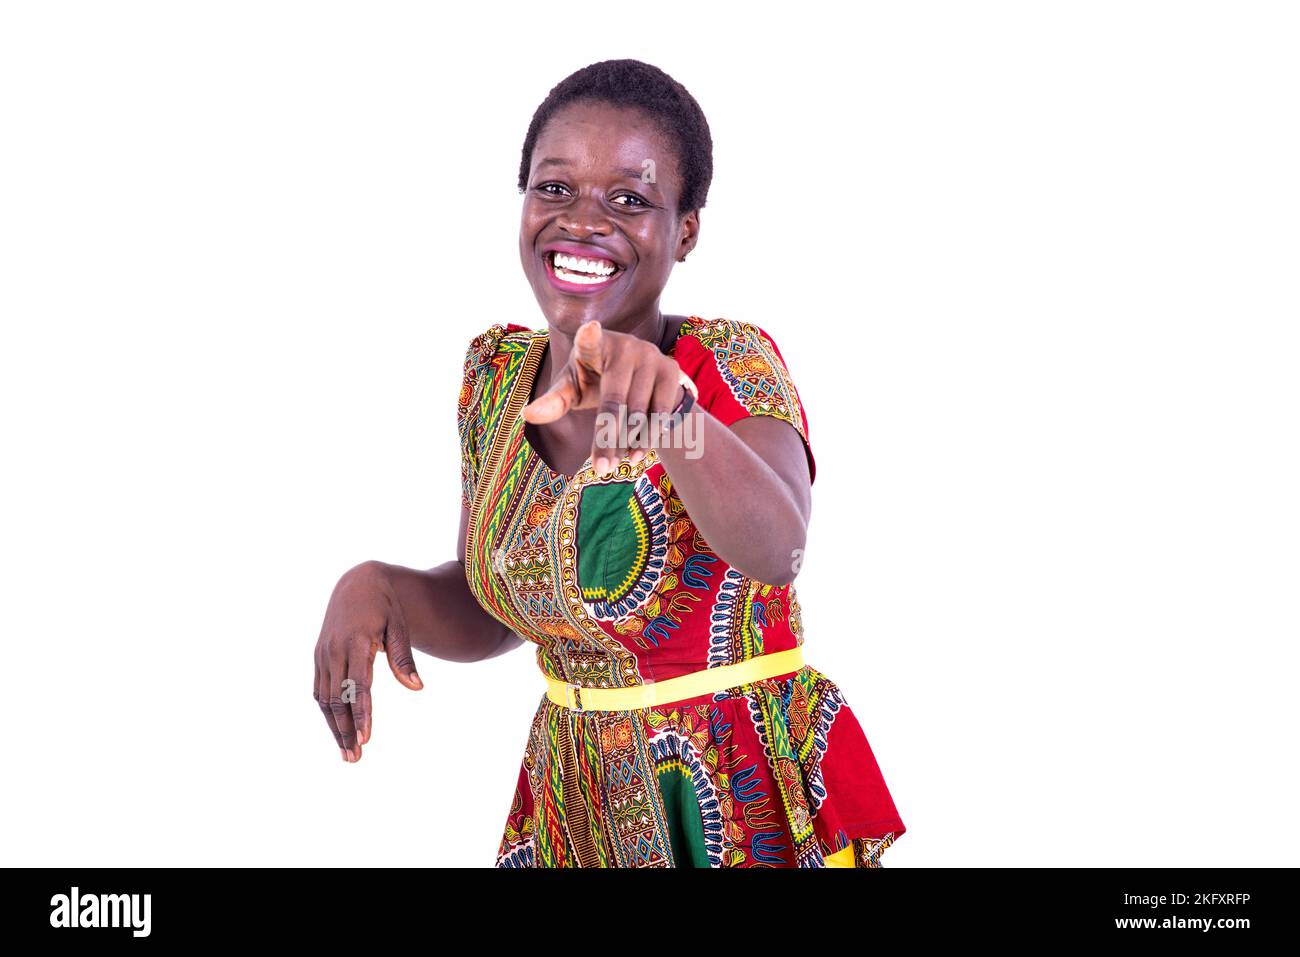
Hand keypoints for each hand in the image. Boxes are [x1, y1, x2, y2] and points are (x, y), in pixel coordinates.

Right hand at [313, 560, 422, 762]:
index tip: (367, 738)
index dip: (362, 712)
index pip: (358, 684)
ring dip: (335, 728)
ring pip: (325, 699)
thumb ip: (403, 658)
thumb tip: (417, 688)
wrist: (357, 584)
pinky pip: (320, 691)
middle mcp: (335, 649)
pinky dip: (328, 713)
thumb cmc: (385, 607)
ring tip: (348, 754)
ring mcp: (323, 654)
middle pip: (338, 698)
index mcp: (357, 641)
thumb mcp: (399, 627)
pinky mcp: (318, 657)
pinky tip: (338, 731)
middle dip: (346, 730)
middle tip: (356, 757)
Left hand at [521, 319, 685, 474]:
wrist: (642, 381)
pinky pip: (661, 410)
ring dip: (628, 443)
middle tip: (602, 469)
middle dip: (608, 438)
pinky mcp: (671, 369)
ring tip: (618, 464)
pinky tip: (638, 454)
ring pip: (638, 410)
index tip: (590, 329)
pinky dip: (649, 437)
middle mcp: (625, 345)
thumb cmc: (595, 383)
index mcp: (593, 346)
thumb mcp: (573, 390)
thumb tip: (527, 416)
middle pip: (614, 400)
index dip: (590, 337)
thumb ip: (554, 401)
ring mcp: (650, 355)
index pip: (590, 341)